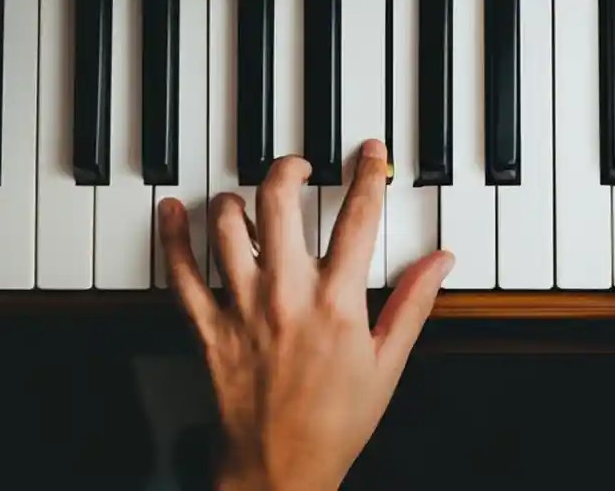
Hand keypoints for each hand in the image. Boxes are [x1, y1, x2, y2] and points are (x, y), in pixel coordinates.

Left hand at [157, 140, 453, 490]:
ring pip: (229, 227)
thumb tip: (440, 261)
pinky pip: (181, 273)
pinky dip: (173, 237)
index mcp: (337, 303)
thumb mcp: (388, 363)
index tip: (371, 155)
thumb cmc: (336, 422)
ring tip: (249, 198)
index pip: (358, 219)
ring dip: (238, 200)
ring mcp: (242, 309)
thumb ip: (412, 304)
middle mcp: (287, 296)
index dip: (368, 176)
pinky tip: (173, 211)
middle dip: (290, 169)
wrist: (280, 469)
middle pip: (280, 203)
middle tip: (298, 166)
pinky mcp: (208, 328)